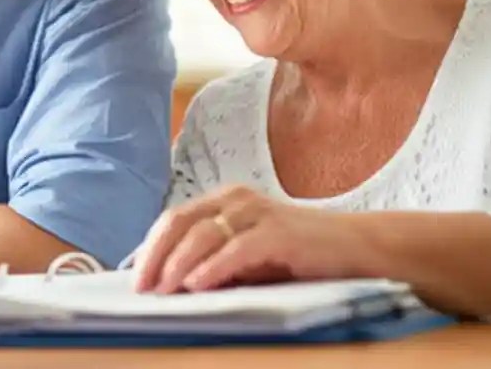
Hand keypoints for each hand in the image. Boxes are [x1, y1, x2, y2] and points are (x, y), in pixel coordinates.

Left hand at [133, 185, 368, 293]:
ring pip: (203, 234)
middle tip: (142, 288)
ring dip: (177, 264)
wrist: (355, 248)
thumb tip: (168, 284)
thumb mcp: (246, 258)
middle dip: (155, 256)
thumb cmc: (297, 256)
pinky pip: (237, 248)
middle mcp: (236, 200)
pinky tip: (197, 284)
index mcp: (224, 202)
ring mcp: (258, 213)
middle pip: (180, 222)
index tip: (134, 278)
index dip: (149, 248)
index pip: (174, 219)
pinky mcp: (279, 232)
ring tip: (163, 290)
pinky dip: (213, 267)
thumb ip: (213, 262)